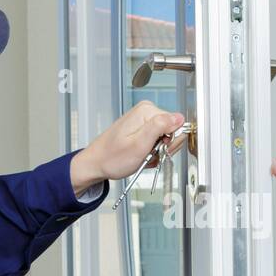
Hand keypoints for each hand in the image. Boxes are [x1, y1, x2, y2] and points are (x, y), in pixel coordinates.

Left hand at [70, 101, 187, 194]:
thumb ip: (159, 127)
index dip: (170, 142)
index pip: (178, 124)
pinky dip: (152, 152)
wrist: (96, 163)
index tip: (158, 150)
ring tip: (143, 156)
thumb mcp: (139, 145)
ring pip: (166, 138)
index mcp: (147, 111)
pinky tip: (141, 155)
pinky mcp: (142, 128)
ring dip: (158, 152)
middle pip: (173, 131)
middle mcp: (146, 111)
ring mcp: (144, 120)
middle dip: (164, 148)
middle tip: (149, 154)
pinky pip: (158, 141)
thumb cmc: (112, 157)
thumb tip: (178, 117)